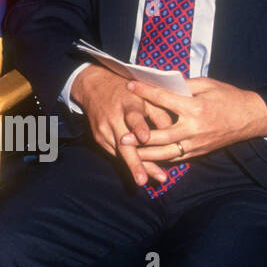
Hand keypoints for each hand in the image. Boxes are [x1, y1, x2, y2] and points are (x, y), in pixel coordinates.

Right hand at [70, 65, 175, 186]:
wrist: (94, 86)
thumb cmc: (126, 90)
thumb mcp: (143, 93)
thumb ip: (159, 111)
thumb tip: (172, 130)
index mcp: (127, 103)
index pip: (133, 116)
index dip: (139, 127)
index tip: (145, 137)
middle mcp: (112, 119)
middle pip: (123, 144)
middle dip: (133, 163)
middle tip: (142, 179)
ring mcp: (103, 130)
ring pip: (120, 153)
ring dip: (134, 167)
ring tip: (146, 180)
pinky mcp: (99, 138)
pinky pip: (115, 153)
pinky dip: (128, 162)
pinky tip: (140, 172)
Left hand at [120, 77, 266, 177]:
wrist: (251, 118)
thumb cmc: (229, 97)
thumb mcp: (208, 84)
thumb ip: (184, 86)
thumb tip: (163, 84)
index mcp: (195, 108)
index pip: (164, 99)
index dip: (145, 92)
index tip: (130, 85)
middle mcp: (194, 129)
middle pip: (160, 135)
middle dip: (139, 136)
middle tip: (121, 135)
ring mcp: (196, 143)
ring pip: (165, 152)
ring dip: (145, 153)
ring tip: (128, 151)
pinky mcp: (199, 152)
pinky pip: (175, 157)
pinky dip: (160, 158)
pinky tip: (146, 157)